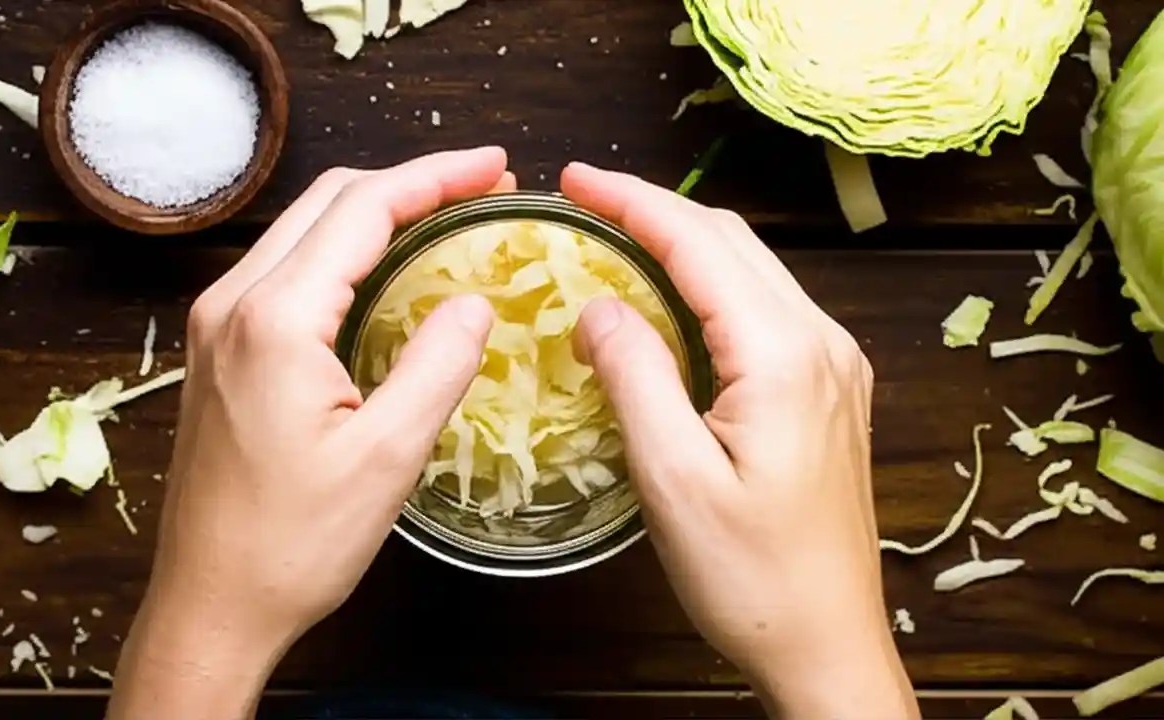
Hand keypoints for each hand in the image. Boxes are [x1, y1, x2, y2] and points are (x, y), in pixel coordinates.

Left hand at [108, 148, 509, 719]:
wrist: (211, 607)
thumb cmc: (292, 545)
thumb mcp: (387, 458)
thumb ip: (437, 365)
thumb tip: (475, 302)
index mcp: (273, 320)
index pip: (363, 210)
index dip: (436, 176)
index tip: (496, 166)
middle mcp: (233, 305)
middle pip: (327, 201)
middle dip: (408, 182)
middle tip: (480, 189)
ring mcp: (218, 327)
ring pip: (303, 231)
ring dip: (374, 213)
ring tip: (445, 220)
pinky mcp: (220, 353)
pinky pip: (287, 272)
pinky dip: (343, 254)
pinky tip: (387, 275)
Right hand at [563, 163, 916, 719]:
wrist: (826, 645)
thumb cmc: (750, 577)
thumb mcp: (672, 479)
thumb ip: (635, 376)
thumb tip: (597, 306)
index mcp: (783, 356)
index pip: (699, 245)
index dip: (631, 202)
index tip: (572, 180)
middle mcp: (821, 345)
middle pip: (732, 243)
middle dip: (655, 210)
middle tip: (583, 201)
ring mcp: (834, 367)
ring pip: (752, 271)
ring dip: (684, 245)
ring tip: (615, 238)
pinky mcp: (830, 393)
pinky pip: (766, 311)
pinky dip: (711, 287)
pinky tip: (670, 302)